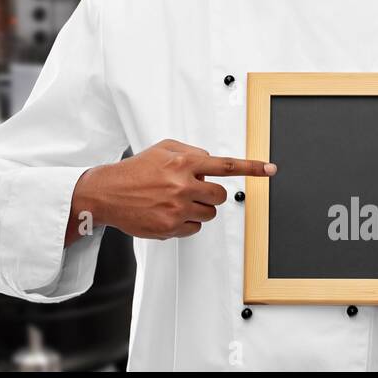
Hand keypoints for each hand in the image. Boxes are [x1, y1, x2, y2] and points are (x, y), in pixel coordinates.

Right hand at [67, 139, 274, 242]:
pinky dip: (186, 222)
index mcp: (183, 163)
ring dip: (198, 208)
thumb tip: (210, 161)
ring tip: (175, 201)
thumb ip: (190, 151)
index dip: (251, 168)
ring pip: (209, 213)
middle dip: (211, 193)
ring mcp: (177, 208)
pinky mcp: (170, 228)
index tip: (270, 170)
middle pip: (220, 195)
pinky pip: (195, 228)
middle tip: (193, 190)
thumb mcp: (162, 149)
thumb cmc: (135, 170)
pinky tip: (167, 213)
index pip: (225, 166)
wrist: (107, 193)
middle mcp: (183, 185)